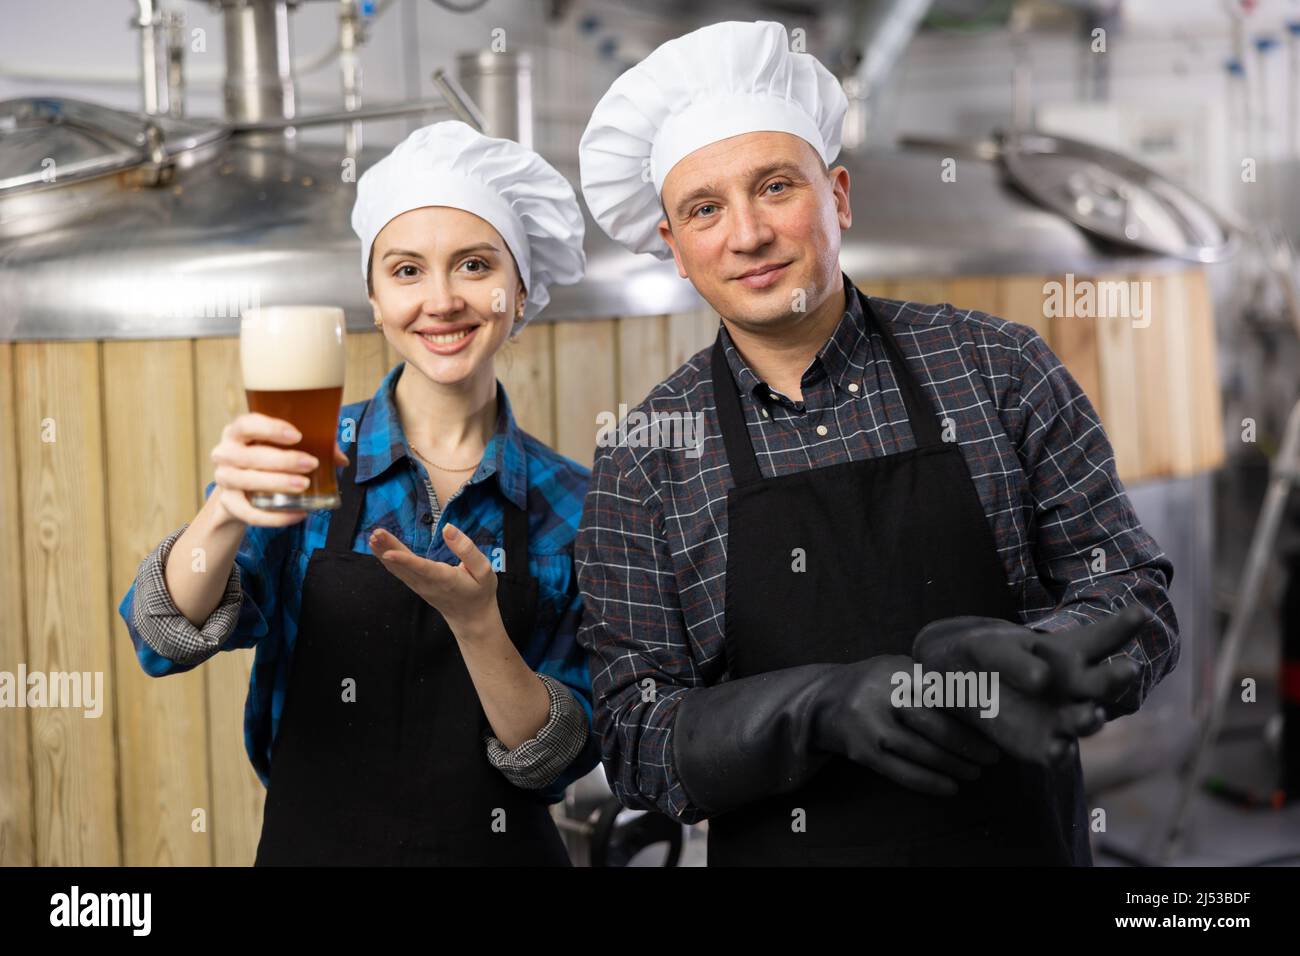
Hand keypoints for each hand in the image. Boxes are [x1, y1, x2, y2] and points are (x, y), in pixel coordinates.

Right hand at [210, 412, 348, 527]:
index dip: (271, 429)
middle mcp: (224, 453)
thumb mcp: (282, 448)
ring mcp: (223, 479)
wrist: (240, 491)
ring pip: (248, 481)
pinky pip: (249, 513)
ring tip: (304, 486)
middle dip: (284, 460)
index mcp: (237, 432)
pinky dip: (275, 517)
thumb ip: (311, 446)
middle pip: (250, 456)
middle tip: (311, 464)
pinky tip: (298, 514)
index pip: (247, 425)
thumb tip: (340, 459)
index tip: (297, 436)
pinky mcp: (229, 504)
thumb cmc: (265, 460)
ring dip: (278, 484)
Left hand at [370, 521, 499, 636]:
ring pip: (398, 569)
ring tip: (372, 537)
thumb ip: (467, 549)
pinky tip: (378, 549)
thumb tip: (448, 527)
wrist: (471, 617)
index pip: (422, 568)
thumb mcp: (483, 570)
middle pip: (404, 566)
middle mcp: (427, 584)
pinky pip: (399, 572)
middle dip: (388, 548)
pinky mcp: (415, 586)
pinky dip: (387, 560)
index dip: (405, 560)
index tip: (388, 551)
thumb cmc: (479, 591)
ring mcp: (419, 587)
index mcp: (445, 579)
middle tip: (375, 533)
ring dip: (383, 552)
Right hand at [815, 655, 1001, 796]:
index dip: (973, 713)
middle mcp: (883, 695)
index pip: (943, 693)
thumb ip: (931, 681)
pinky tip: (950, 787)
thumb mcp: (898, 669)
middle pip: (936, 725)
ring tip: (975, 772)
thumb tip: (981, 704)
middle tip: (993, 756)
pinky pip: (902, 773)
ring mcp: (870, 725)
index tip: (997, 725)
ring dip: (954, 766)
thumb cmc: (874, 684)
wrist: (821, 700)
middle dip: (969, 744)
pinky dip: (930, 783)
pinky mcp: (863, 752)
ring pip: (922, 752)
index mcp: (898, 671)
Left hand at [911, 606, 1148, 764]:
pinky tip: (1058, 750)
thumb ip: (1015, 659)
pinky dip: (1059, 753)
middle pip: (1103, 682)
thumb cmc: (984, 658)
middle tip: (1129, 668)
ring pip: (1086, 720)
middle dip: (1116, 677)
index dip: (1123, 625)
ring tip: (1090, 715)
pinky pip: (1057, 754)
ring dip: (1089, 719)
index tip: (1141, 612)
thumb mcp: (992, 648)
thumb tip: (1043, 680)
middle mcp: (1075, 687)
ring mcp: (1063, 717)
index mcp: (1069, 654)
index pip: (1102, 638)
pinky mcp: (1044, 746)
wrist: (960, 688)